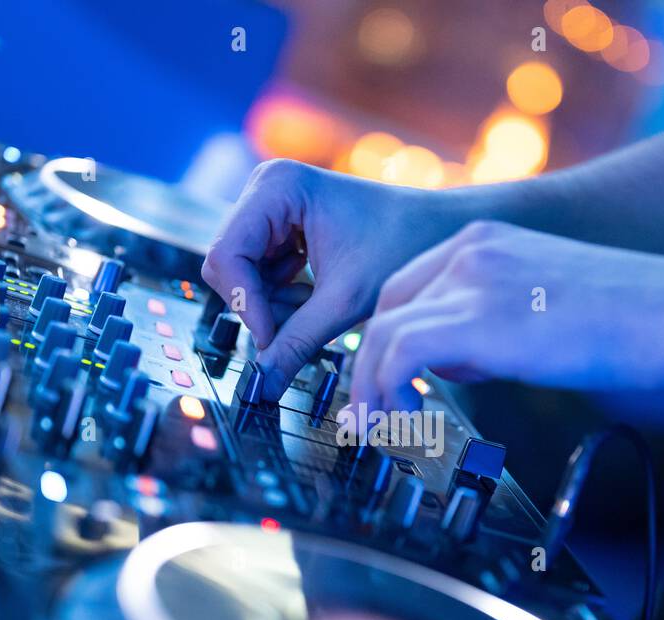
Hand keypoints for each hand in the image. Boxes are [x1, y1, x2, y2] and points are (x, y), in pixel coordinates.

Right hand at [201, 159, 470, 398]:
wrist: (435, 231)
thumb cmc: (401, 247)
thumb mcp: (344, 302)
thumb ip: (297, 344)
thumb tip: (261, 387)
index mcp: (277, 187)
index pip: (228, 256)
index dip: (246, 304)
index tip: (272, 340)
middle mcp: (266, 188)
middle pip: (228, 265)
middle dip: (259, 305)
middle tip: (294, 329)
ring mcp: (270, 207)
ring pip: (242, 275)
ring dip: (273, 305)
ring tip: (315, 308)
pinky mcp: (279, 227)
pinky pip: (258, 274)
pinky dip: (281, 297)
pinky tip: (314, 297)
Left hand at [350, 220, 663, 411]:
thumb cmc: (627, 322)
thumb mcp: (538, 314)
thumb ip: (487, 329)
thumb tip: (449, 364)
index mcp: (485, 242)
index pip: (407, 288)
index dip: (388, 342)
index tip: (384, 386)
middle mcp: (471, 251)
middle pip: (386, 307)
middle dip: (369, 367)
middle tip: (368, 415)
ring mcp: (472, 280)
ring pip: (382, 333)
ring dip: (370, 389)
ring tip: (377, 430)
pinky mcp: (479, 317)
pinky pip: (398, 353)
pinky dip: (385, 391)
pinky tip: (400, 421)